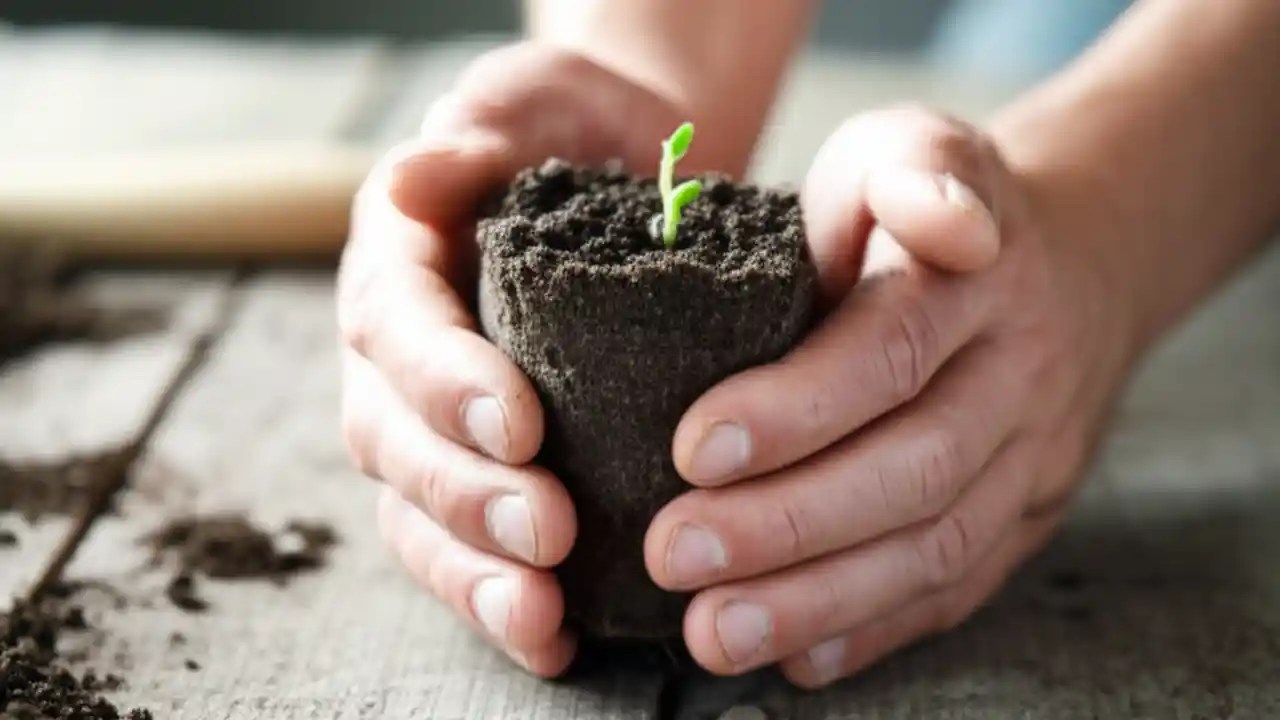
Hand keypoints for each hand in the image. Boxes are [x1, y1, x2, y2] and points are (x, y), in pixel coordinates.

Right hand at [338, 42, 693, 675]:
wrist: (621, 165)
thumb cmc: (568, 130)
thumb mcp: (523, 105)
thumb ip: (477, 130)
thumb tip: (423, 173)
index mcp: (398, 266)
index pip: (395, 330)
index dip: (443, 385)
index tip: (519, 426)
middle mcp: (400, 357)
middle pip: (398, 442)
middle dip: (466, 496)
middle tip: (548, 532)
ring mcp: (436, 425)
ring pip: (422, 515)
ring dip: (475, 574)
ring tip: (541, 615)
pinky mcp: (490, 472)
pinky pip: (473, 548)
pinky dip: (504, 600)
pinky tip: (556, 640)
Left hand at [642, 106, 1137, 685]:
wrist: (1064, 266)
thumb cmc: (928, 211)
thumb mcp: (907, 151)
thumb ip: (909, 172)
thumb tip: (945, 220)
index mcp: (980, 278)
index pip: (894, 348)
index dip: (797, 406)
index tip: (693, 447)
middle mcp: (1021, 374)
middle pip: (914, 466)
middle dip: (786, 523)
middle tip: (674, 554)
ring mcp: (1035, 457)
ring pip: (935, 545)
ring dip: (818, 599)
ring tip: (712, 631)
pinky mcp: (1027, 516)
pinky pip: (957, 588)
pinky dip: (872, 629)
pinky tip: (795, 656)